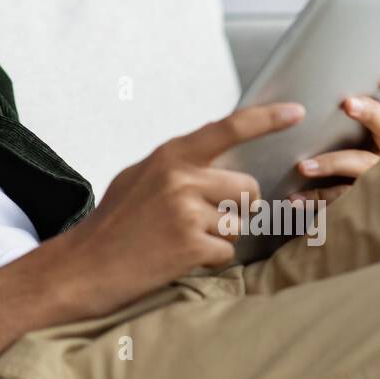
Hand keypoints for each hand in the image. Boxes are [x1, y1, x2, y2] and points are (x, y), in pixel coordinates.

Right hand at [49, 102, 305, 320]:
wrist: (82, 266)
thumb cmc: (111, 225)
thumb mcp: (138, 178)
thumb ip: (176, 166)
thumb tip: (213, 159)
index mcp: (169, 156)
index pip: (228, 128)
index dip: (266, 119)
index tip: (297, 112)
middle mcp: (180, 176)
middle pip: (248, 188)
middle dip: (237, 209)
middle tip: (204, 222)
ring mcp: (186, 209)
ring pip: (239, 222)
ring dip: (220, 237)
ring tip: (181, 241)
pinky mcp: (190, 243)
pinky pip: (227, 251)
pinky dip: (209, 259)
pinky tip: (178, 257)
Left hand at [287, 75, 379, 204]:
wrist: (367, 208)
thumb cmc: (357, 157)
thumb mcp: (364, 134)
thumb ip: (354, 113)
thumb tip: (320, 79)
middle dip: (371, 114)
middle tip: (347, 103)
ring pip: (363, 165)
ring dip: (332, 162)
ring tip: (304, 166)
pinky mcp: (366, 200)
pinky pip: (341, 196)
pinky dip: (315, 197)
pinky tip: (294, 197)